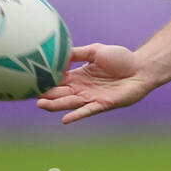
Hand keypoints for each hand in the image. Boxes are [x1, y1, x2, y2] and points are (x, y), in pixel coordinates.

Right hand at [35, 43, 150, 123]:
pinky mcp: (102, 104)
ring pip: (69, 103)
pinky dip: (76, 115)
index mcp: (78, 76)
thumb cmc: (121, 58)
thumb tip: (58, 52)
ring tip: (41, 104)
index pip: (58, 80)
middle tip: (30, 95)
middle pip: (60, 93)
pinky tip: (65, 119)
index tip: (29, 80)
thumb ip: (78, 53)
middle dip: (46, 94)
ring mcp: (91, 98)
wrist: (141, 67)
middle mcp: (82, 88)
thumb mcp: (96, 51)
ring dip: (56, 105)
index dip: (45, 81)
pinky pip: (87, 111)